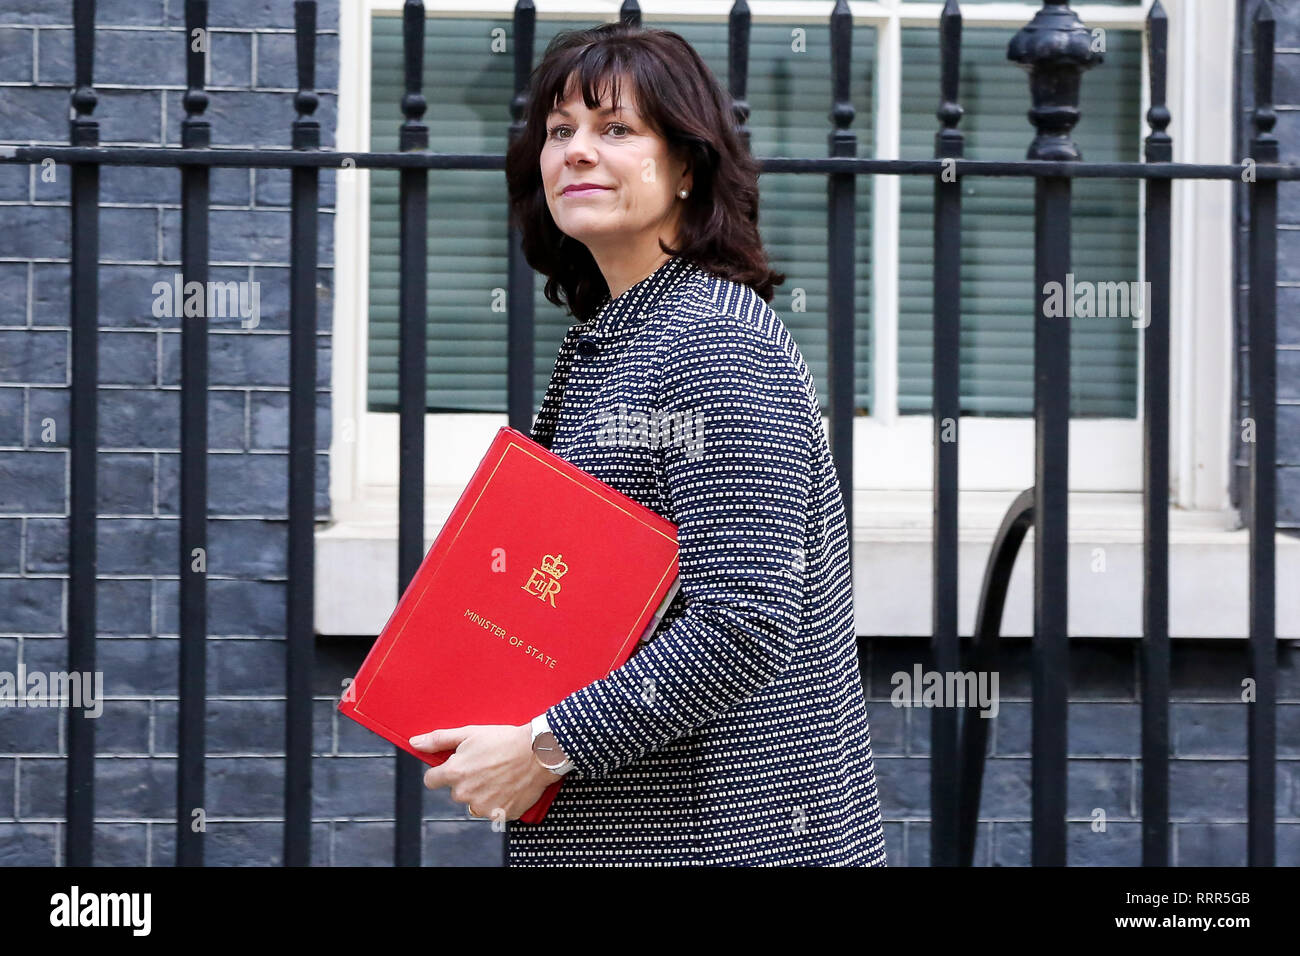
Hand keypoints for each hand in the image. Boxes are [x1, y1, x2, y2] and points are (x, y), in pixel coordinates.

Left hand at [410, 723, 557, 821]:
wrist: (539, 752)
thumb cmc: (505, 740)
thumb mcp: (470, 733)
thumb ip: (439, 740)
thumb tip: (415, 742)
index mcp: (454, 773)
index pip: (431, 781)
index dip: (442, 772)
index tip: (456, 766)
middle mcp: (465, 794)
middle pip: (456, 791)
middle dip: (466, 781)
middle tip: (486, 766)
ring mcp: (483, 807)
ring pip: (474, 803)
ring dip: (482, 793)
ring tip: (499, 775)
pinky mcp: (500, 815)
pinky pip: (492, 811)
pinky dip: (499, 801)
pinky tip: (508, 785)